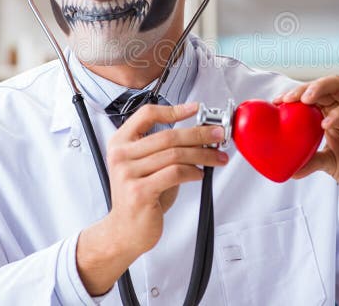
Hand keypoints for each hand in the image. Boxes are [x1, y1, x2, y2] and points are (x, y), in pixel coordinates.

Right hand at [76, 102, 227, 294]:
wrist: (125, 231)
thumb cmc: (141, 197)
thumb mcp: (148, 166)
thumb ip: (165, 150)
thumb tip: (200, 136)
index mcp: (120, 143)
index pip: (146, 114)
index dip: (173, 110)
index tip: (195, 109)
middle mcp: (121, 156)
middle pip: (168, 135)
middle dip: (199, 134)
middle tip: (218, 134)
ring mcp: (128, 174)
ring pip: (175, 154)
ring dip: (203, 155)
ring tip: (218, 157)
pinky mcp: (139, 191)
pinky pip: (175, 173)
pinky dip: (193, 171)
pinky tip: (200, 174)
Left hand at [273, 76, 338, 229]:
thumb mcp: (328, 163)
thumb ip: (309, 162)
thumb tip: (289, 169)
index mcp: (333, 113)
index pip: (313, 94)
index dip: (295, 94)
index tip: (276, 102)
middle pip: (324, 84)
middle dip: (303, 88)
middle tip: (287, 100)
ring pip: (338, 86)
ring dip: (318, 89)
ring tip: (304, 100)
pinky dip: (337, 114)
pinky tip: (324, 124)